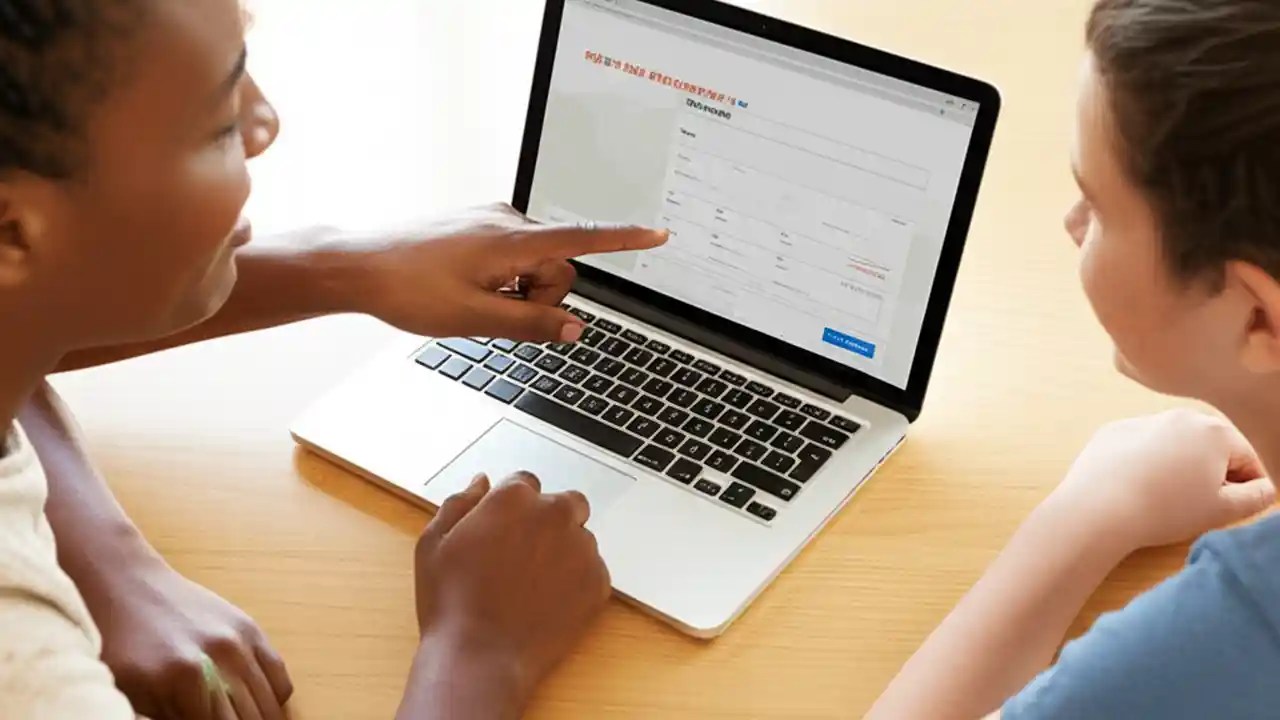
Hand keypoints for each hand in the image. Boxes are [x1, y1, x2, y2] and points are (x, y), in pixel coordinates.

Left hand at [82, 558, 291, 719]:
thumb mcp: (128, 692)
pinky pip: (278, 676)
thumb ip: (165, 717)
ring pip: (268, 704)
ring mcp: (240, 642)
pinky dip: (272, 699)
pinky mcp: (251, 629)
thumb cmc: (118, 645)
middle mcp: (221, 658)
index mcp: (185, 679)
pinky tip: (255, 706)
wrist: (128, 587)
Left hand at [343, 203, 666, 341]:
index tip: (658, 235)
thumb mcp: (476, 320)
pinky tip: (464, 287)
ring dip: (516, 290)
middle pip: (556, 267)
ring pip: (532, 264)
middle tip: (495, 315)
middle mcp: (507, 222)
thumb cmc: (410, 291)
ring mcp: (490, 220)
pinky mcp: (476, 225)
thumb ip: (533, 324)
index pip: (583, 240)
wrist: (360, 267)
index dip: (624, 241)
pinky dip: (501, 277)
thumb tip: (576, 327)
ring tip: (473, 301)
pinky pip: (510, 255)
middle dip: (539, 297)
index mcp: (512, 241)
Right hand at [411, 472, 610, 709]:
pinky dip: (577, 582)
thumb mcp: (434, 543)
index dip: (513, 508)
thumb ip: (460, 503)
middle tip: (526, 555)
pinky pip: (593, 571)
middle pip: (565, 503)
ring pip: (581, 537)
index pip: (526, 484)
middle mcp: (554, 515)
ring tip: (533, 585)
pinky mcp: (598, 582)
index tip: (505, 531)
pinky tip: (548, 603)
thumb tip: (481, 483)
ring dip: (564, 551)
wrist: (479, 658)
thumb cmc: (451, 602)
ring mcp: (581, 548)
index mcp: (515, 498)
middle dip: (550, 521)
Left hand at [1049, 409, 1275, 551]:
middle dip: (1212, 472)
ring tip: (1165, 497)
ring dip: (1179, 465)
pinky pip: (1141, 447)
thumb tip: (1265, 487)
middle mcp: (1179, 417)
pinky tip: (1136, 487)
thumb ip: (1255, 497)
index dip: (1247, 485)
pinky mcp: (1113, 431)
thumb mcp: (1222, 510)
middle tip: (1198, 503)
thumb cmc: (1167, 510)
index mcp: (1214, 431)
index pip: (1247, 458)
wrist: (1098, 508)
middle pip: (1210, 446)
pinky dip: (1145, 462)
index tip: (1232, 506)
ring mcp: (1143, 420)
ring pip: (1174, 445)